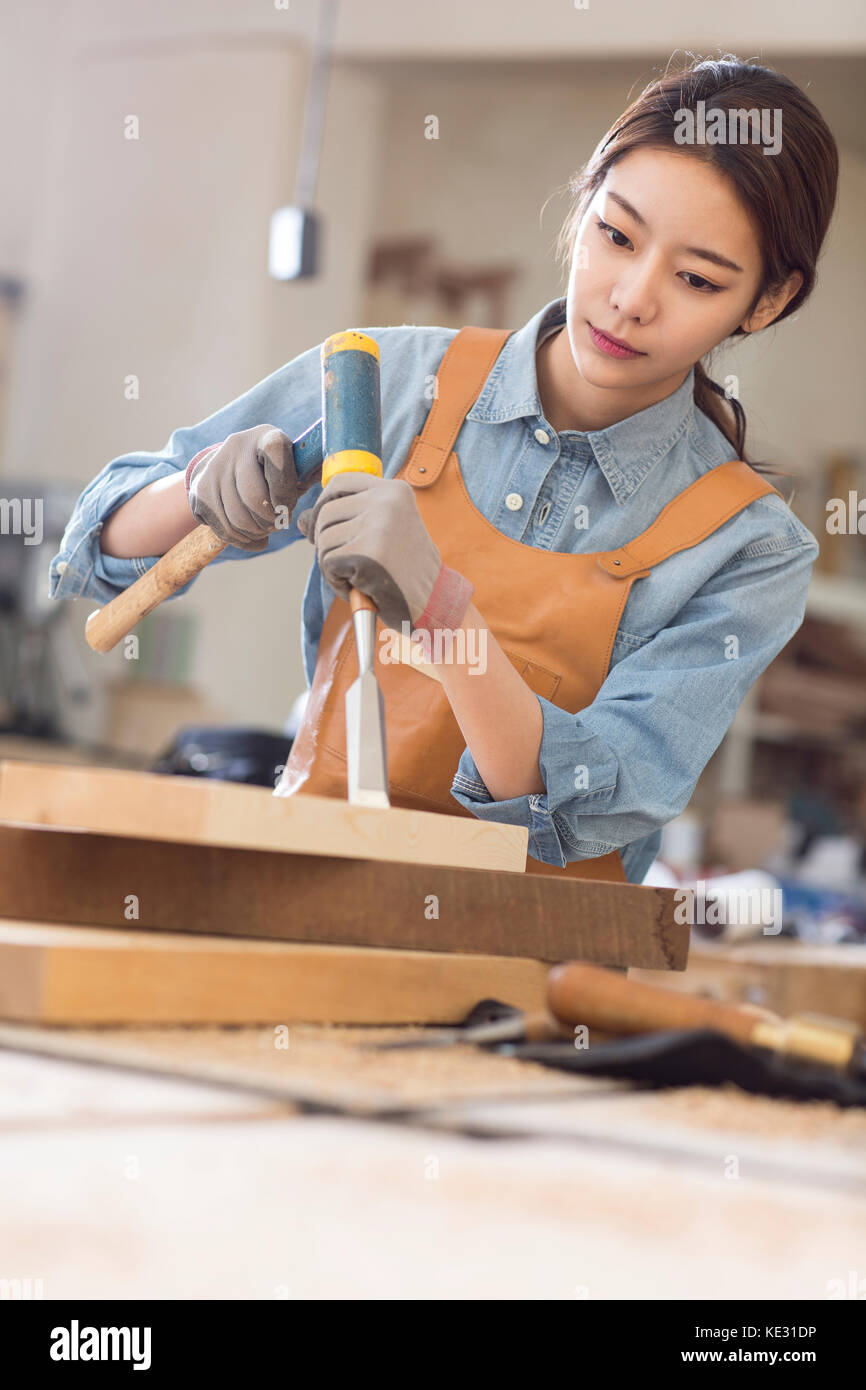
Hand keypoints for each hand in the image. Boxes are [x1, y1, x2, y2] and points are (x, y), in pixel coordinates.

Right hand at [186, 424, 316, 550]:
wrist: (227, 464)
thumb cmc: (275, 471)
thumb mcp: (294, 465)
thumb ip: (310, 472)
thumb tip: (336, 470)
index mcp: (267, 436)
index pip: (276, 452)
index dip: (284, 487)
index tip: (288, 504)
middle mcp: (237, 445)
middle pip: (254, 498)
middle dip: (271, 520)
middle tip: (278, 522)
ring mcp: (215, 467)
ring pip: (239, 519)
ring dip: (258, 532)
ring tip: (266, 528)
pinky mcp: (200, 490)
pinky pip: (224, 528)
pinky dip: (242, 540)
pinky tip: (252, 536)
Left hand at [297, 472, 473, 634]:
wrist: (436, 603)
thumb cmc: (408, 570)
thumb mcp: (384, 532)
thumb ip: (348, 520)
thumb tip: (301, 521)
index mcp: (394, 490)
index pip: (340, 482)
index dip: (324, 504)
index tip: (326, 528)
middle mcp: (386, 501)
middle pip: (326, 512)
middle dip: (326, 542)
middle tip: (345, 564)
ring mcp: (377, 526)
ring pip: (323, 539)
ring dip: (331, 564)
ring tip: (356, 578)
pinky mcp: (367, 554)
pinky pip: (328, 562)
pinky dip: (336, 581)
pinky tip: (358, 588)